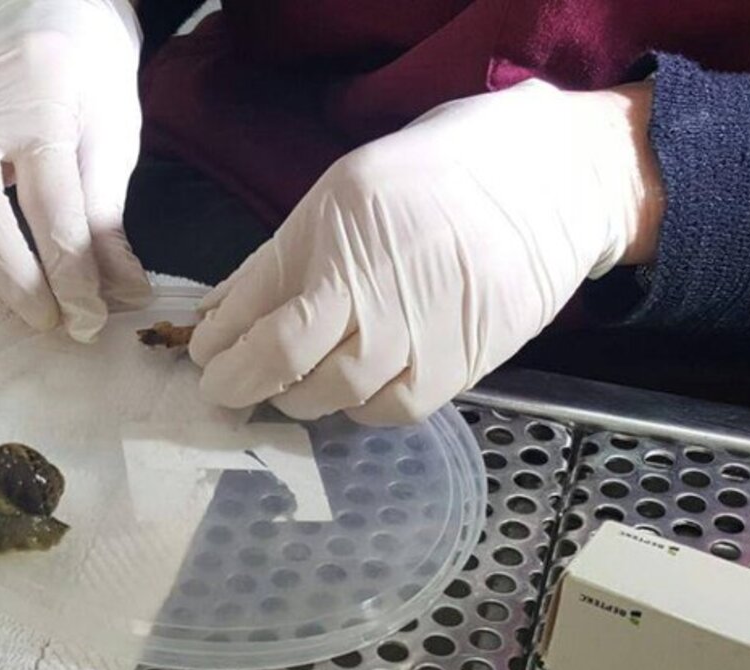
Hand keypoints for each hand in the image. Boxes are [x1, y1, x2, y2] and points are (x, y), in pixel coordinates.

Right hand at [0, 0, 151, 341]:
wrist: (38, 18)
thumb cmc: (83, 78)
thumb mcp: (111, 137)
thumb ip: (106, 217)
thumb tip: (120, 293)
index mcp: (36, 97)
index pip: (49, 203)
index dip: (69, 270)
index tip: (87, 317)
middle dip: (12, 278)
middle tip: (48, 320)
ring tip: (21, 298)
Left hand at [189, 79, 662, 424]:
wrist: (542, 184)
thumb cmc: (425, 179)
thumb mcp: (335, 198)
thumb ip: (276, 264)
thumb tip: (217, 318)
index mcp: (340, 250)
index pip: (266, 333)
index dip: (225, 360)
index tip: (207, 364)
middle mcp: (378, 300)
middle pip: (294, 371)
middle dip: (251, 384)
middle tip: (239, 382)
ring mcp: (422, 341)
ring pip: (338, 399)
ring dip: (301, 396)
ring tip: (293, 381)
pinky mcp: (460, 370)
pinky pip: (391, 411)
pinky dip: (359, 406)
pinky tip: (352, 387)